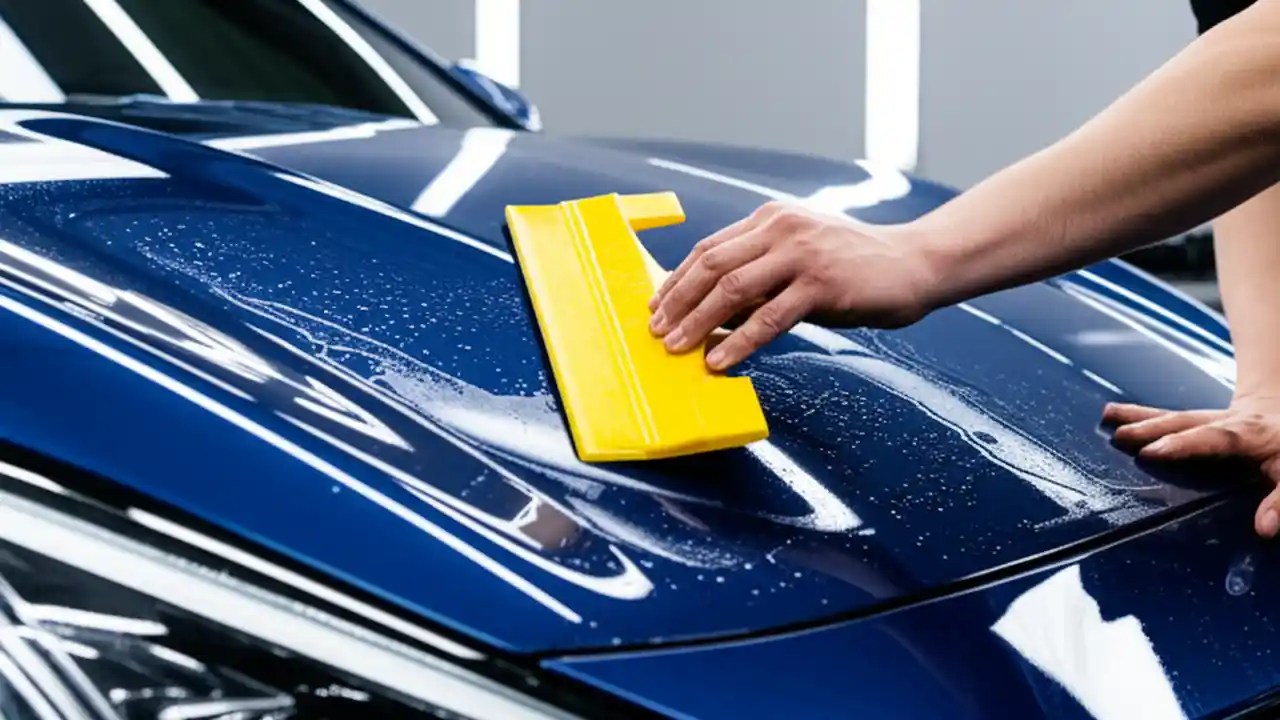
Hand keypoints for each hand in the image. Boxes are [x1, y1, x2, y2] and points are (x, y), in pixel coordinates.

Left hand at [648, 201, 939, 369]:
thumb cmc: (855, 265)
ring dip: (698, 323)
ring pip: (732, 290)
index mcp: (771, 219)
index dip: (677, 279)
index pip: (709, 248)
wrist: (914, 263)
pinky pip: (768, 318)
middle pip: (712, 266)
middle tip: (657, 332)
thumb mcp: (802, 256)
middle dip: (677, 302)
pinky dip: (739, 342)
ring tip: (678, 349)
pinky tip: (721, 360)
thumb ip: (762, 272)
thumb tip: (714, 311)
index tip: (657, 306)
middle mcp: (781, 229)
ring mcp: (801, 255)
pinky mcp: (821, 285)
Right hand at [1104, 395, 1279, 537]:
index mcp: (1248, 434)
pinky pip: (1168, 416)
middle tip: (1121, 437)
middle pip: (1185, 423)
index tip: (1152, 453)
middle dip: (1152, 430)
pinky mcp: (1199, 419)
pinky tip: (1112, 414)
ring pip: (1172, 417)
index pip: (1213, 438)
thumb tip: (1263, 528)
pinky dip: (1139, 415)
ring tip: (1108, 418)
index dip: (1183, 445)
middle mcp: (1224, 421)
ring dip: (1139, 419)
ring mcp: (1210, 418)